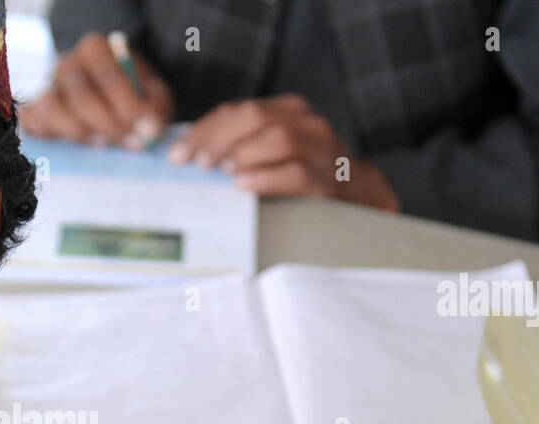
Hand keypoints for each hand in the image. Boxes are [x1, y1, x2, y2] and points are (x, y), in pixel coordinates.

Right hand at [20, 32, 174, 148]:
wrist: (103, 99)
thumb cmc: (132, 96)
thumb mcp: (152, 94)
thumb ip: (155, 109)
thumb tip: (149, 132)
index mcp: (96, 49)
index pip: (110, 77)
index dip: (129, 108)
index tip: (146, 132)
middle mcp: (67, 63)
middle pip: (81, 95)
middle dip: (108, 124)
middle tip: (130, 144)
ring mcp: (47, 86)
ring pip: (51, 107)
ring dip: (79, 131)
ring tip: (103, 145)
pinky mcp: (34, 110)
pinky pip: (33, 122)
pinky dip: (50, 135)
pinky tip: (75, 148)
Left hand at [170, 95, 399, 210]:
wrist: (361, 196)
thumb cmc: (305, 177)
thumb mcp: (275, 153)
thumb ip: (242, 147)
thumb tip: (192, 158)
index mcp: (288, 111)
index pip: (238, 111)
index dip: (203, 130)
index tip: (178, 153)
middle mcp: (307, 123)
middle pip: (254, 119)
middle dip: (216, 140)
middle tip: (194, 163)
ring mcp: (321, 150)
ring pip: (277, 138)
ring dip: (241, 154)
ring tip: (218, 172)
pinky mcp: (329, 180)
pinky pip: (295, 172)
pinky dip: (265, 177)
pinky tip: (243, 185)